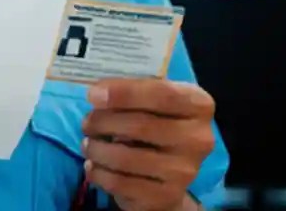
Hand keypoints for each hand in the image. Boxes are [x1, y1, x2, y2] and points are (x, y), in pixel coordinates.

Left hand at [81, 79, 215, 210]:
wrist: (171, 172)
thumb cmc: (157, 123)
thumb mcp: (153, 100)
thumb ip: (133, 90)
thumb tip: (98, 94)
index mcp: (199, 105)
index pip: (163, 94)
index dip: (124, 93)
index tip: (93, 95)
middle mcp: (199, 139)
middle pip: (141, 125)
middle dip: (103, 122)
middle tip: (87, 122)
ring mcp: (185, 171)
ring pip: (126, 157)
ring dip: (97, 149)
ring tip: (88, 143)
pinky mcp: (167, 196)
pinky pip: (121, 183)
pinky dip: (99, 173)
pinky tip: (93, 165)